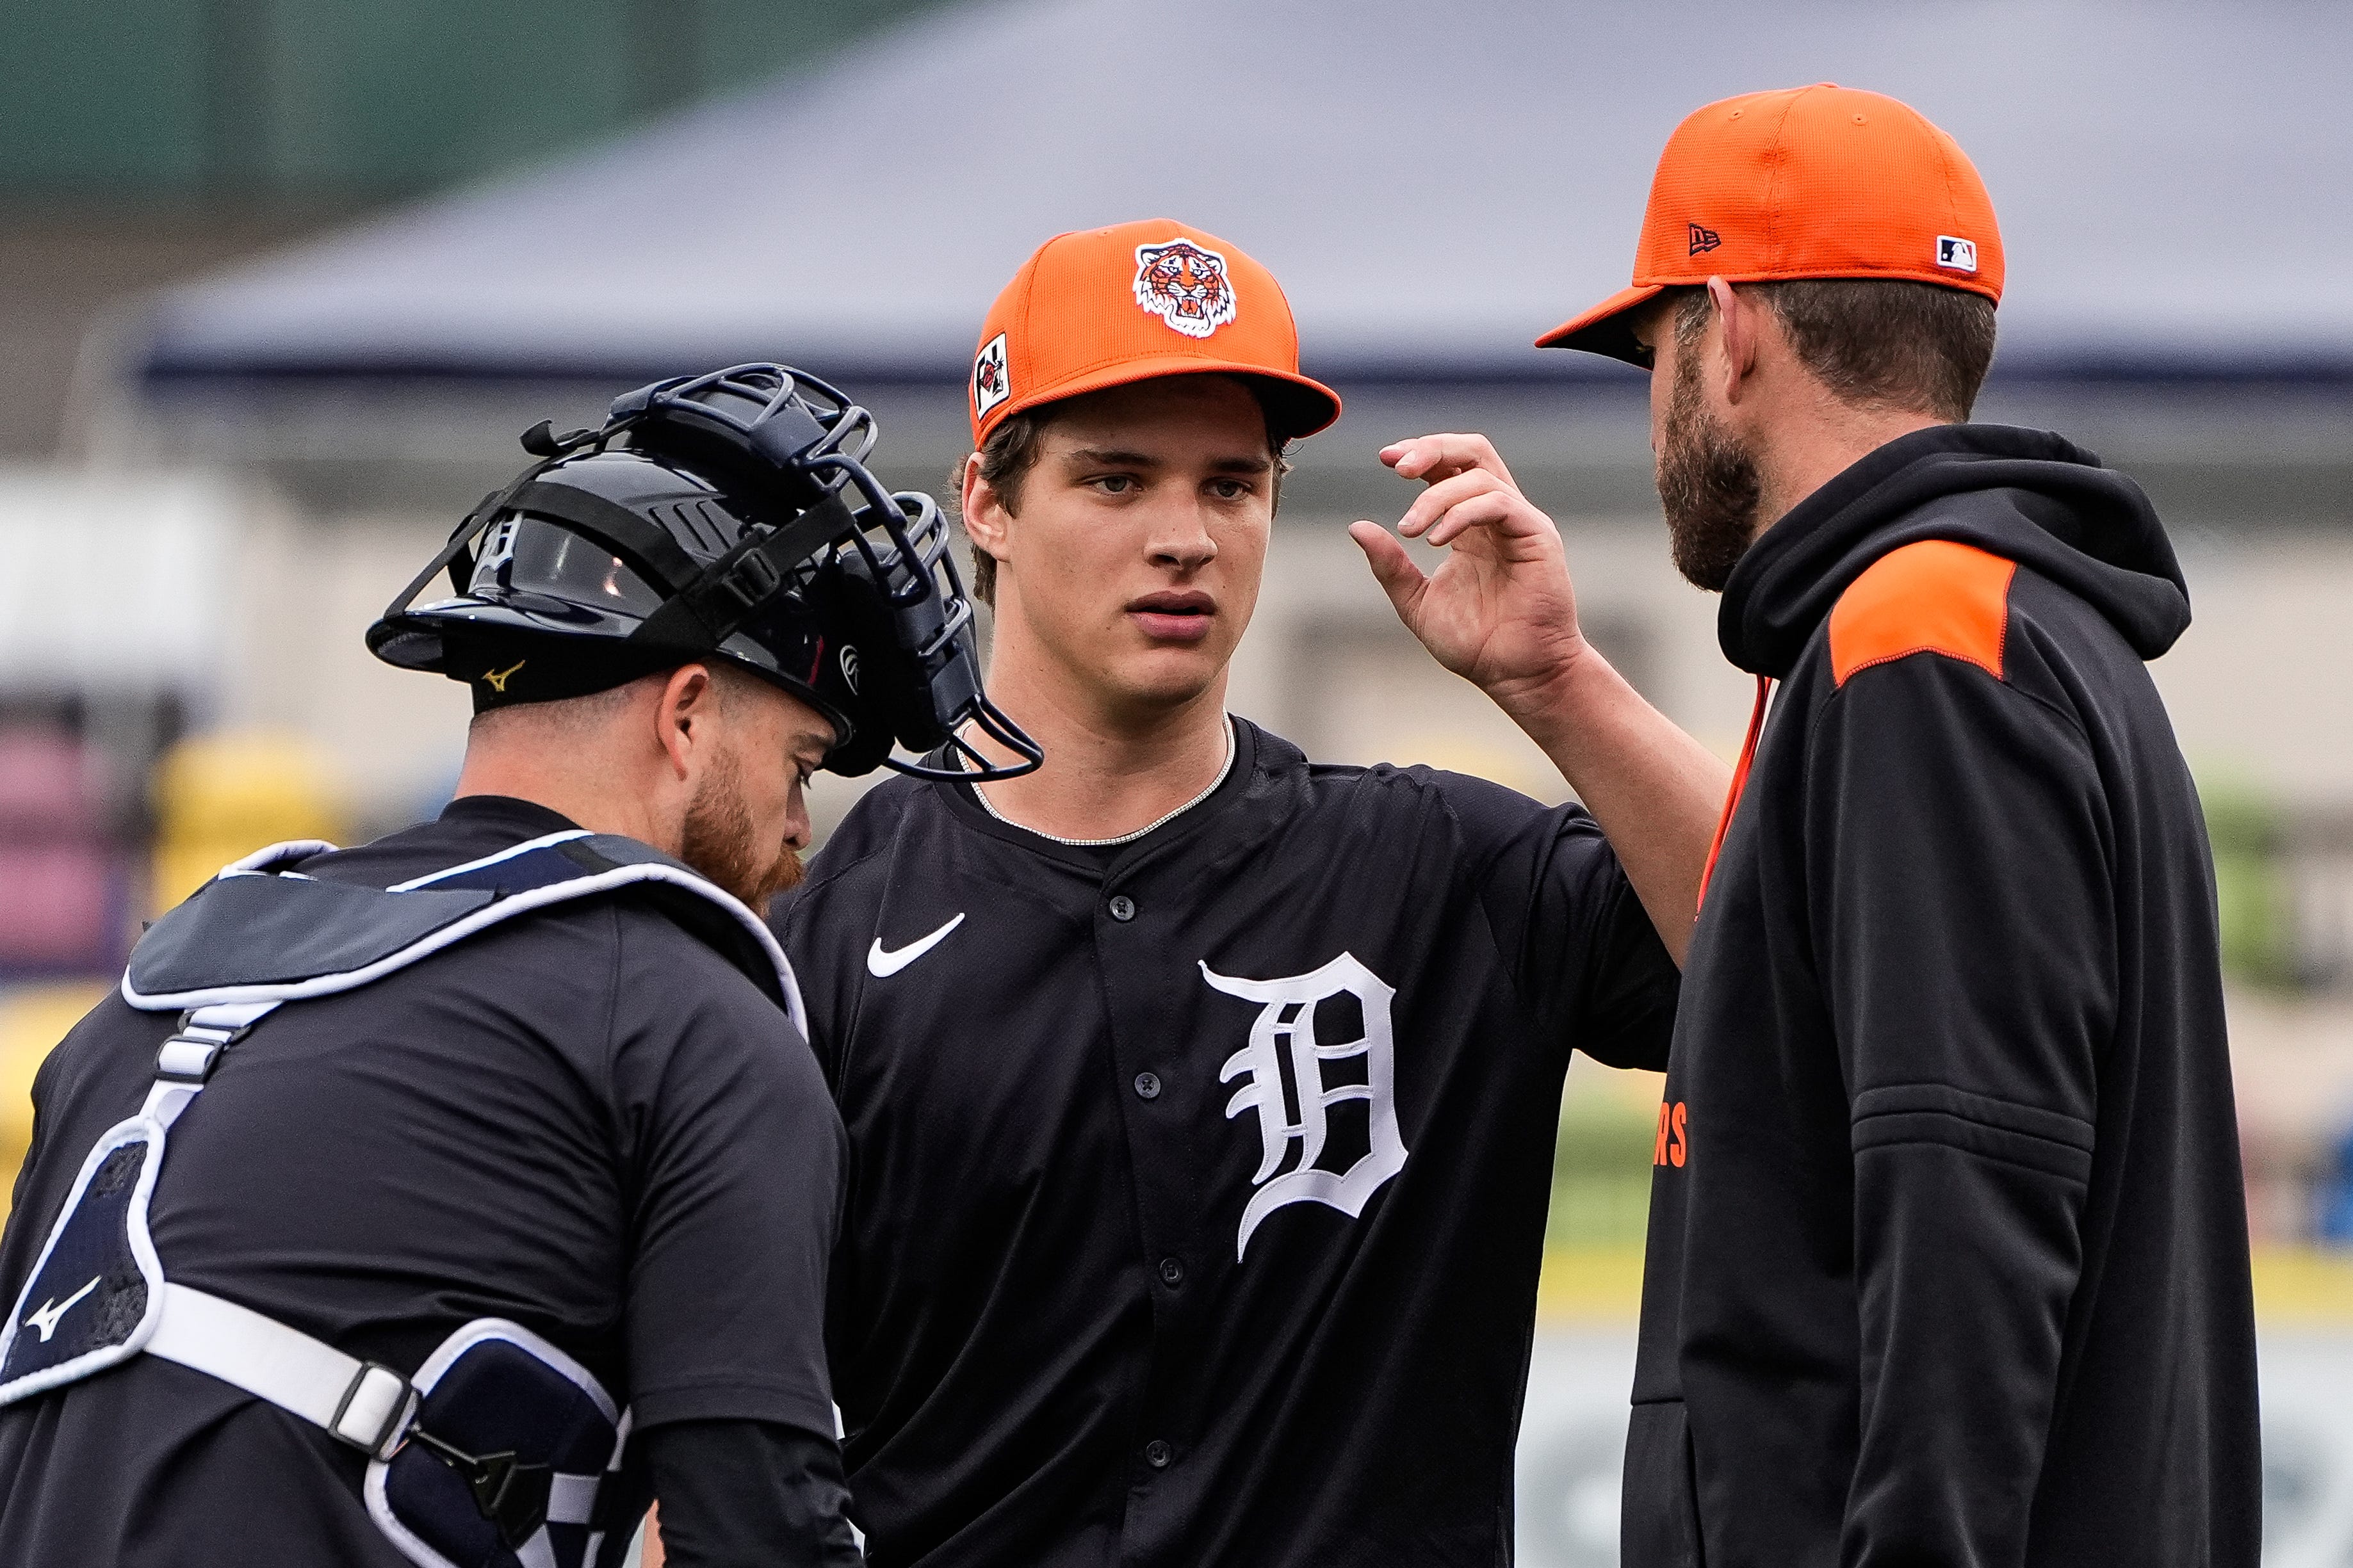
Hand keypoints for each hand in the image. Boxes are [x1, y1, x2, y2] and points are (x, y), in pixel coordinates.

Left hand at [1349, 433, 1589, 705]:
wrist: (1515, 673)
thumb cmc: (1475, 643)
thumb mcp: (1417, 602)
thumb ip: (1390, 566)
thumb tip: (1357, 527)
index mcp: (1470, 524)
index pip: (1448, 466)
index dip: (1418, 453)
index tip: (1383, 458)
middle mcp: (1496, 515)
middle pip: (1472, 451)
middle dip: (1431, 447)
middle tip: (1396, 466)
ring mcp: (1520, 522)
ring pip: (1480, 475)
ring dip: (1436, 495)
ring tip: (1410, 529)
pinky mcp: (1537, 535)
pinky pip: (1499, 503)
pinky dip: (1462, 513)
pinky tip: (1436, 540)